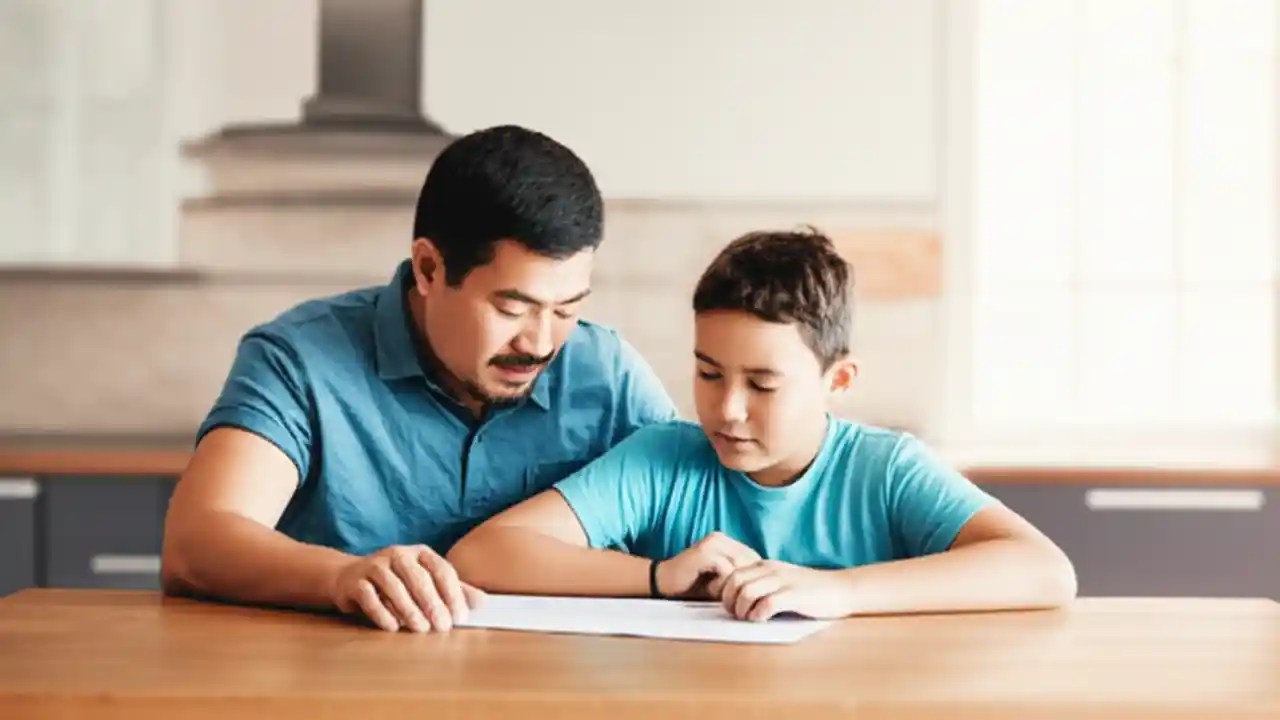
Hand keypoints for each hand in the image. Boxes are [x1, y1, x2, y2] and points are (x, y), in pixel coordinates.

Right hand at [330, 544, 485, 631]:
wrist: (349, 578)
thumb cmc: (397, 582)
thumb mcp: (426, 582)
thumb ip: (453, 591)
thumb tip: (482, 602)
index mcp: (420, 553)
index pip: (442, 570)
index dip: (453, 593)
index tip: (460, 616)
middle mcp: (398, 554)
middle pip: (419, 578)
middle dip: (433, 604)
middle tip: (443, 627)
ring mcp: (374, 565)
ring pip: (394, 587)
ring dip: (410, 610)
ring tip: (421, 629)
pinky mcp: (355, 581)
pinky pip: (370, 596)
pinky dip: (382, 612)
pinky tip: (394, 627)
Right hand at [655, 531, 760, 598]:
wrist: (662, 583)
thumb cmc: (692, 585)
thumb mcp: (721, 580)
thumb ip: (738, 577)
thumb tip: (762, 587)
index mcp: (726, 542)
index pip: (754, 558)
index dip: (754, 578)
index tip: (749, 595)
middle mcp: (720, 538)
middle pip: (750, 561)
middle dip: (747, 583)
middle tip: (737, 600)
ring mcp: (712, 543)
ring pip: (740, 567)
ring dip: (735, 586)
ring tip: (724, 598)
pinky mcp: (704, 552)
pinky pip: (727, 571)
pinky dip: (723, 585)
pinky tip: (713, 593)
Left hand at [720, 560, 854, 621]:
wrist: (842, 589)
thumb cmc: (811, 590)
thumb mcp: (783, 580)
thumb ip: (763, 585)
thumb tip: (737, 602)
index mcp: (766, 566)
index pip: (732, 574)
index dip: (725, 593)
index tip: (730, 607)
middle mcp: (771, 570)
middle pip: (734, 582)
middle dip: (729, 602)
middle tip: (736, 616)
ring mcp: (783, 582)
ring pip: (746, 591)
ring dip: (742, 610)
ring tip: (748, 619)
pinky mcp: (794, 595)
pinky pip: (766, 604)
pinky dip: (759, 615)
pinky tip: (763, 620)